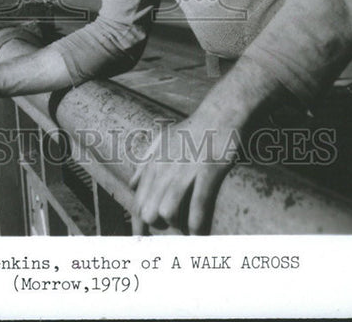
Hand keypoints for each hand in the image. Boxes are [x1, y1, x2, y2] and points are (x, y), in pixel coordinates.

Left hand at [130, 114, 238, 234]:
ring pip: (168, 211)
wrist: (219, 113)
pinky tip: (198, 232)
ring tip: (185, 230)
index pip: (138, 201)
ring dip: (176, 226)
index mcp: (154, 161)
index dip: (138, 224)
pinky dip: (196, 224)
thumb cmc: (192, 129)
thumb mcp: (162, 138)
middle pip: (149, 210)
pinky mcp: (207, 170)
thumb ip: (145, 160)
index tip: (142, 239)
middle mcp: (165, 167)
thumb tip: (132, 183)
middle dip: (157, 227)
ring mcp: (185, 169)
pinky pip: (197, 205)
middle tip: (170, 233)